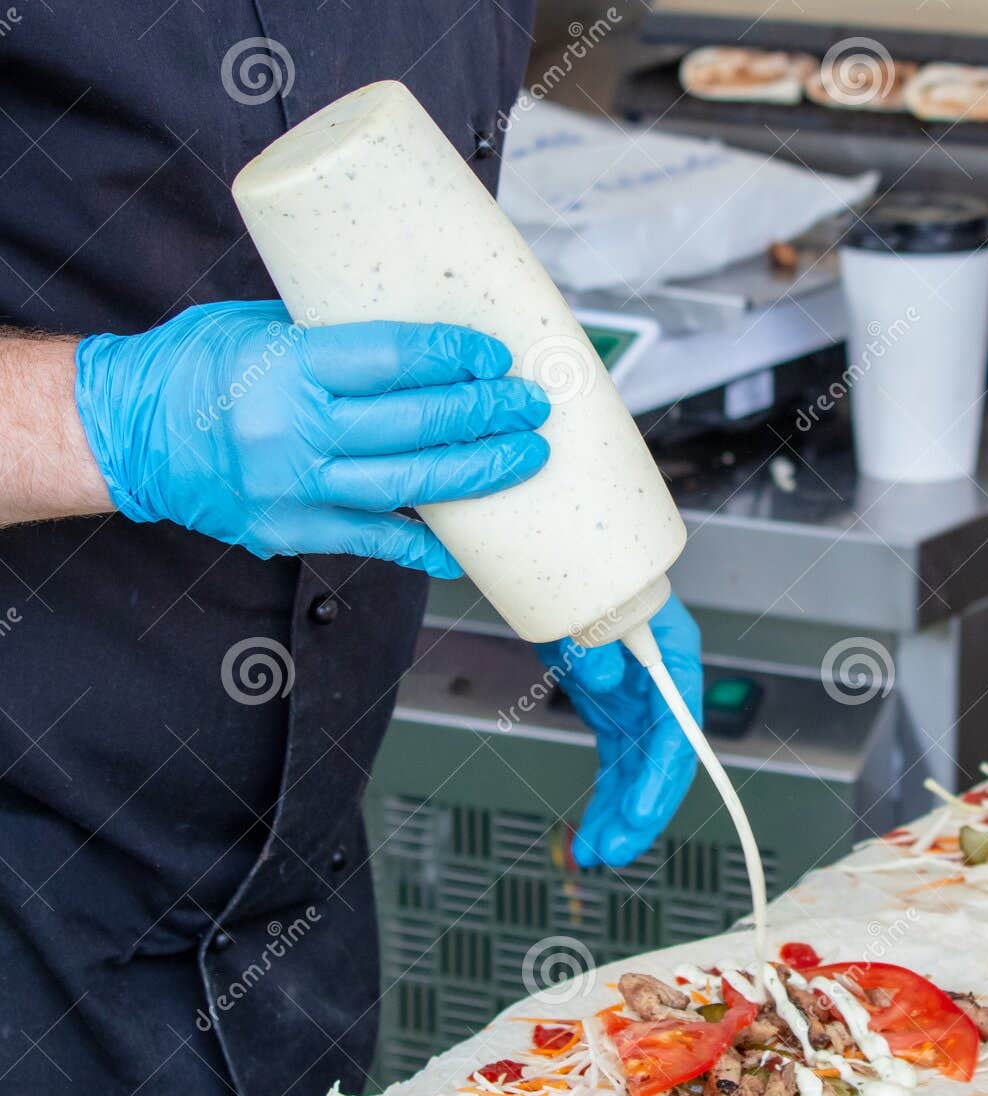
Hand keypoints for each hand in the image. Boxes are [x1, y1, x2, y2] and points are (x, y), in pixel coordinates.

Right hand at [73, 301, 549, 576]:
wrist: (127, 434)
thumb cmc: (192, 368)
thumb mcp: (253, 326)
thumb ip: (325, 335)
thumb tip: (407, 336)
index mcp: (287, 366)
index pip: (393, 357)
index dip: (453, 357)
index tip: (495, 356)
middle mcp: (295, 430)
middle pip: (415, 423)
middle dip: (485, 414)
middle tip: (531, 406)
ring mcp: (294, 487)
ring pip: (407, 483)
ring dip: (476, 472)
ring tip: (525, 458)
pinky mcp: (289, 528)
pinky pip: (371, 539)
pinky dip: (420, 546)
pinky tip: (463, 548)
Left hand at [538, 595, 703, 868]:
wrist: (562, 572)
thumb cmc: (578, 578)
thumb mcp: (579, 606)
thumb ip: (590, 643)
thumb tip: (605, 683)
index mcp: (671, 653)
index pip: (676, 725)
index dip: (661, 774)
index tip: (638, 813)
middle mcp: (665, 688)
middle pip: (665, 761)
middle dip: (640, 811)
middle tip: (611, 850)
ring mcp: (643, 706)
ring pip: (640, 775)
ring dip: (620, 818)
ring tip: (591, 856)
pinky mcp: (619, 720)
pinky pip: (617, 771)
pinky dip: (604, 804)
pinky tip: (589, 838)